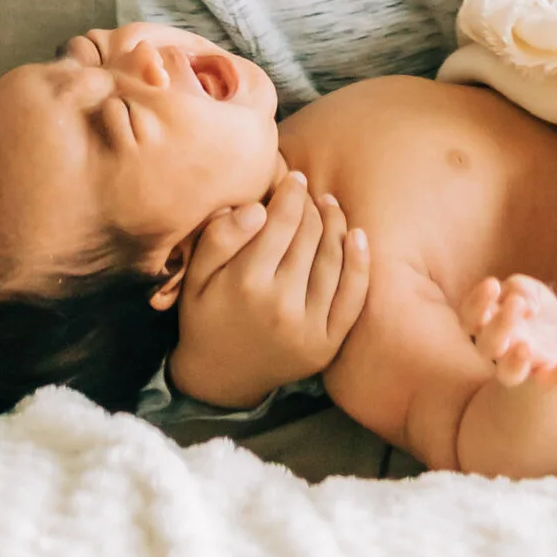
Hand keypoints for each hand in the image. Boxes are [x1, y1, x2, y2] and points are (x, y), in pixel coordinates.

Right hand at [166, 170, 371, 412]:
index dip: (291, 193)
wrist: (221, 378)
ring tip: (329, 204)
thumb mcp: (196, 277)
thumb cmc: (206, 316)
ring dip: (336, 224)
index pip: (282, 222)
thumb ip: (220, 238)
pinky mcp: (327, 345)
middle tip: (308, 192)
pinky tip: (357, 235)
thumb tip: (258, 207)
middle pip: (309, 236)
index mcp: (246, 284)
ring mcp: (308, 329)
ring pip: (333, 259)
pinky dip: (360, 262)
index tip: (293, 178)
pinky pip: (353, 296)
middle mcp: (281, 306)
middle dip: (311, 206)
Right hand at [464, 273, 556, 388]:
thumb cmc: (533, 307)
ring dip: (515, 362)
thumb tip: (527, 307)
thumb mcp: (528, 288)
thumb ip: (521, 287)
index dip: (477, 302)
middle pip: (486, 346)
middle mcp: (497, 349)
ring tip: (527, 347)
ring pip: (507, 374)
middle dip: (499, 325)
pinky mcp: (544, 375)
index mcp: (486, 323)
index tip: (493, 283)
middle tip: (517, 303)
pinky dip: (556, 378)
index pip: (469, 316)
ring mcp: (520, 365)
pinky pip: (546, 383)